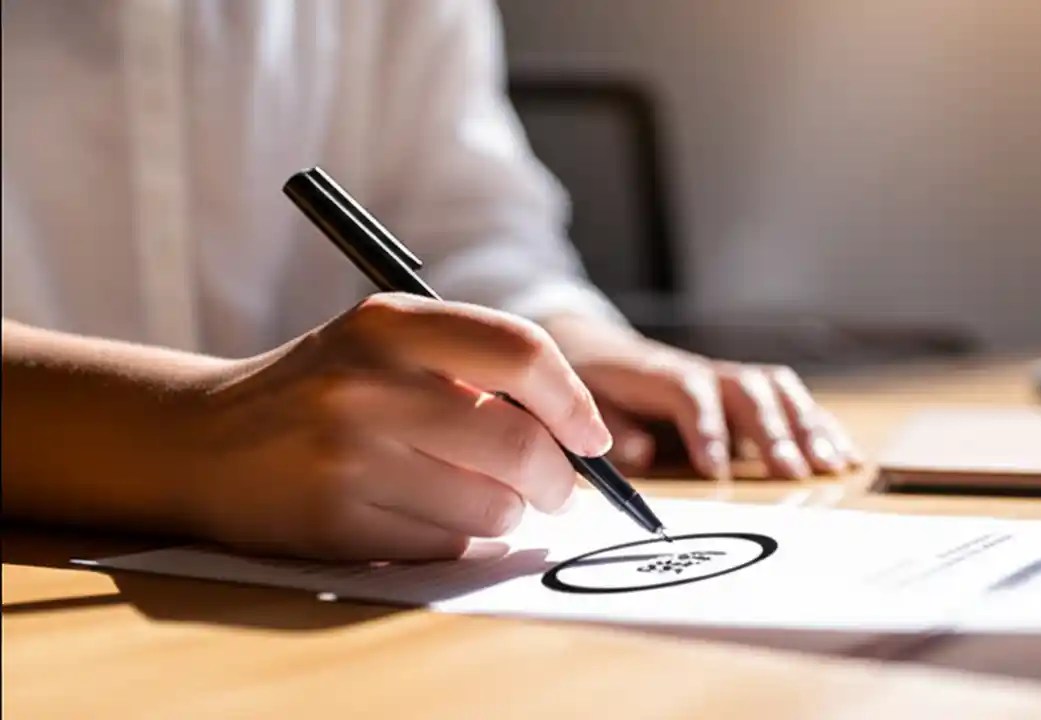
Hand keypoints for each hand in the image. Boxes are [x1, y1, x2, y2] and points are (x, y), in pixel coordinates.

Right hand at [180, 295, 612, 559]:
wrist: (203, 439)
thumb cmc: (323, 388)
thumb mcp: (387, 343)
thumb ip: (475, 367)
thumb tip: (579, 435)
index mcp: (391, 323)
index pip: (521, 353)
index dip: (574, 401)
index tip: (591, 437)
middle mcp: (368, 385)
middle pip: (520, 445)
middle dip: (556, 479)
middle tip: (556, 489)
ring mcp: (348, 458)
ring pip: (492, 508)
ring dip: (502, 513)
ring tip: (469, 494)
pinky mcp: (335, 525)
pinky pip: (446, 547)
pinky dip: (456, 540)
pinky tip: (423, 515)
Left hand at [542, 316, 859, 479]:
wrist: (602, 351)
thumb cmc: (597, 386)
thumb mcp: (586, 402)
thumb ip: (611, 425)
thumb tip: (640, 454)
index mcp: (658, 374)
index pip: (690, 392)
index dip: (707, 429)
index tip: (717, 471)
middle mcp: (704, 372)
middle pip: (747, 391)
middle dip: (772, 433)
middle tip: (794, 474)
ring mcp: (731, 381)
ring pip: (779, 392)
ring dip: (808, 428)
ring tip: (832, 467)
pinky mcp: (750, 396)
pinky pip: (793, 404)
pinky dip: (822, 428)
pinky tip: (846, 457)